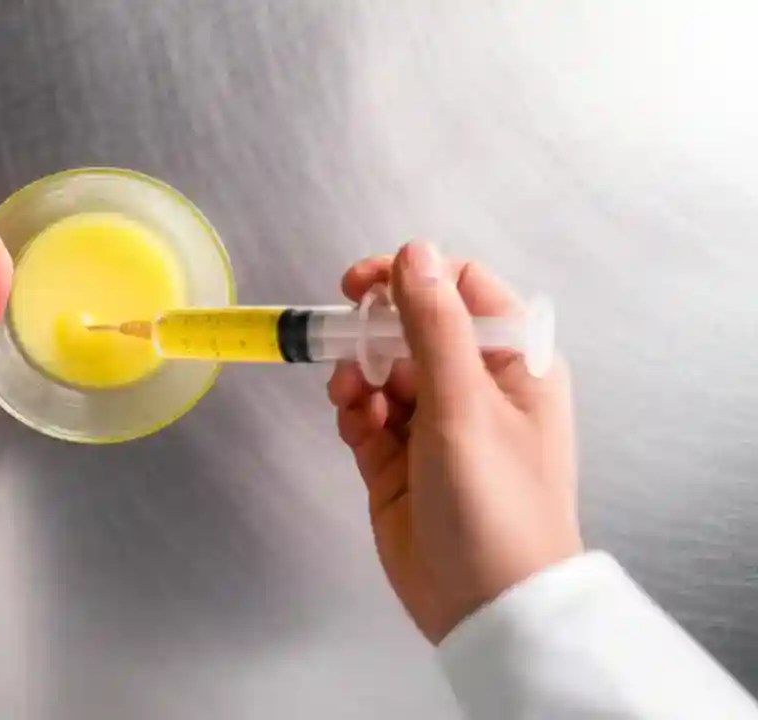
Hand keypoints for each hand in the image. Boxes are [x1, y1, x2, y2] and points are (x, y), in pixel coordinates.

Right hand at [328, 242, 580, 642]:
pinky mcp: (397, 461)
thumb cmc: (492, 499)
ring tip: (351, 400)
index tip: (360, 288)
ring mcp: (434, 425)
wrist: (485, 606)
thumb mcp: (463, 406)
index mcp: (513, 363)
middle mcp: (475, 386)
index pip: (459, 290)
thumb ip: (434, 325)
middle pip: (410, 328)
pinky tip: (356, 428)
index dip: (409, 279)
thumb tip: (414, 250)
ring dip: (358, 376)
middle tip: (344, 344)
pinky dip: (354, 413)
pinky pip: (366, 414)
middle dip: (373, 334)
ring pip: (381, 371)